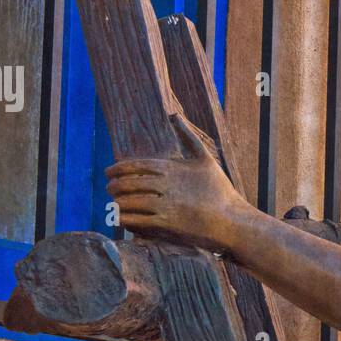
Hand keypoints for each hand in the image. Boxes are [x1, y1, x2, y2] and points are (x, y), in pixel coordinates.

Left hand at [105, 114, 244, 251]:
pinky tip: (120, 219)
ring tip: (113, 203)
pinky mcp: (166, 224)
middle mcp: (165, 185)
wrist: (231, 220)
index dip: (118, 168)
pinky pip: (137, 221)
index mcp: (172, 168)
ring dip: (117, 203)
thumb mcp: (205, 158)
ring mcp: (165, 205)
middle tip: (109, 188)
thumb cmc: (220, 189)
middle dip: (114, 186)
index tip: (108, 172)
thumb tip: (174, 115)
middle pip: (129, 184)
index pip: (136, 165)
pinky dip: (125, 219)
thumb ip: (188, 136)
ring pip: (130, 202)